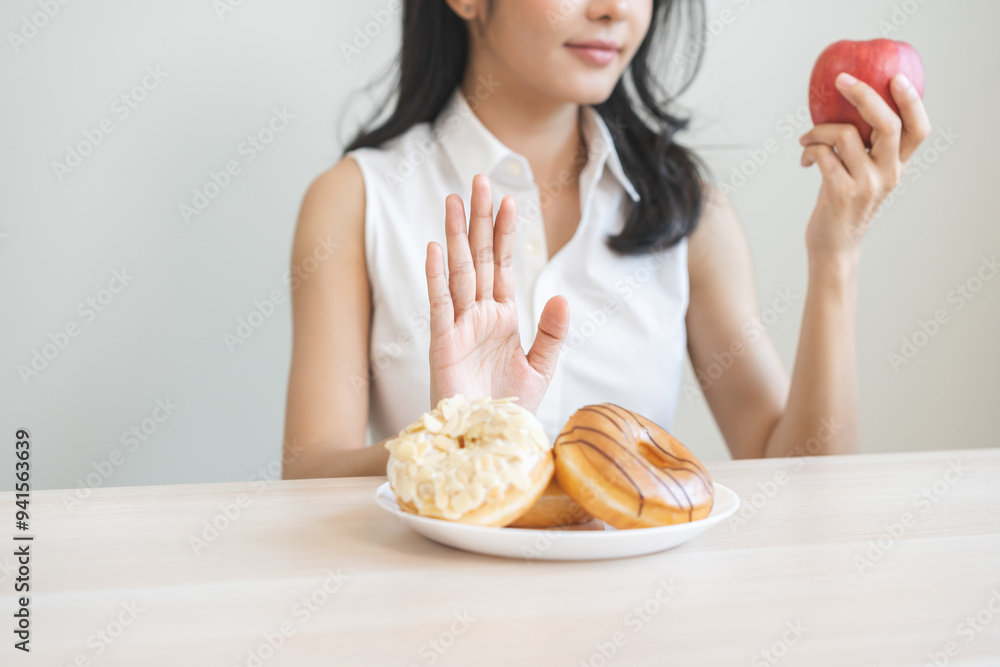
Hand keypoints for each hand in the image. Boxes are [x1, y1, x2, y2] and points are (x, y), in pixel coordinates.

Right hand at [425, 174, 569, 412]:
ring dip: (457, 235)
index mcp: (502, 318)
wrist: (489, 439)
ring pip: (459, 271)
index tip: (508, 198)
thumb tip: (559, 296)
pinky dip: (437, 276)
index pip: (503, 266)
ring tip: (455, 200)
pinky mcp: (443, 344)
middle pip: (479, 258)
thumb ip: (551, 333)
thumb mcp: (540, 368)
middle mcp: (479, 316)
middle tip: (478, 179)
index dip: (505, 233)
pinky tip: (436, 248)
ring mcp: (459, 327)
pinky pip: (440, 304)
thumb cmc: (509, 408)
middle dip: (480, 219)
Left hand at [799, 71, 931, 256]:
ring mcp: (866, 184)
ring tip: (807, 138)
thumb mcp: (864, 174)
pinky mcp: (841, 192)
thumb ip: (866, 148)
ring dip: (819, 130)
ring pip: (846, 135)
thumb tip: (847, 106)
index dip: (912, 101)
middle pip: (887, 123)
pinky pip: (823, 154)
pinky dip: (809, 149)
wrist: (834, 246)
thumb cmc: (844, 203)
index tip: (896, 78)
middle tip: (842, 80)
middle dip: (864, 95)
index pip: (919, 130)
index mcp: (898, 166)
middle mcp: (888, 173)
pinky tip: (804, 159)